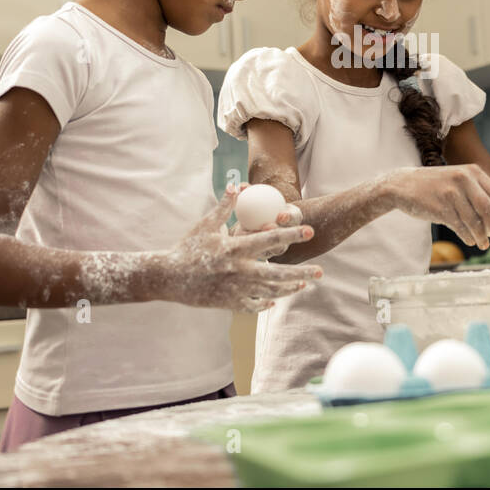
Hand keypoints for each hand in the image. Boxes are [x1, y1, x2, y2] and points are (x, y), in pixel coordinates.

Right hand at [163, 186, 321, 311]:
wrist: (169, 277)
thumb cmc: (188, 247)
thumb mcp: (206, 224)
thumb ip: (225, 206)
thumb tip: (238, 185)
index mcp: (235, 248)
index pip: (270, 239)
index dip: (292, 234)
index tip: (310, 231)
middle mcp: (239, 270)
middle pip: (278, 273)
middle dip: (302, 273)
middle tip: (321, 272)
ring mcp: (236, 289)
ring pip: (270, 291)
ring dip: (289, 288)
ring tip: (304, 285)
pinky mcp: (229, 303)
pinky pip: (254, 305)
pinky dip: (266, 302)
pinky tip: (275, 299)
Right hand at [383, 165, 489, 250]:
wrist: (403, 185)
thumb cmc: (436, 186)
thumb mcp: (458, 181)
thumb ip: (478, 193)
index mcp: (473, 172)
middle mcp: (464, 180)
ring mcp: (452, 193)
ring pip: (475, 221)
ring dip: (483, 237)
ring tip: (485, 245)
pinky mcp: (441, 206)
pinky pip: (460, 227)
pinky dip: (469, 237)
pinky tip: (473, 242)